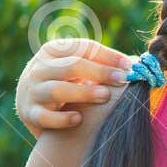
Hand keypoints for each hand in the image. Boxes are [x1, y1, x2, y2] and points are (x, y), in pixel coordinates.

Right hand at [16, 38, 133, 137]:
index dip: (108, 55)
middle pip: (70, 66)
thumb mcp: (78, 72)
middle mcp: (39, 68)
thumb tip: (138, 65)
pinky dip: (62, 118)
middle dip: (99, 72)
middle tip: (122, 80)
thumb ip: (101, 66)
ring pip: (56, 89)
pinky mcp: (29, 113)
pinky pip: (44, 116)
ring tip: (104, 96)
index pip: (82, 47)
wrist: (32, 109)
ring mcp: (31, 91)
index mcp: (53, 51)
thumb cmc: (66, 87)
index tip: (130, 65)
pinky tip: (79, 119)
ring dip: (83, 93)